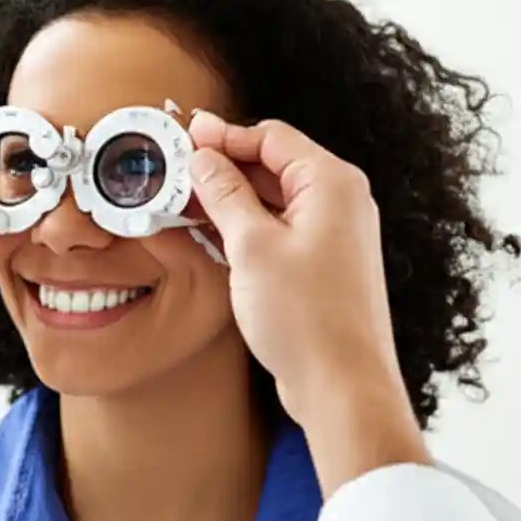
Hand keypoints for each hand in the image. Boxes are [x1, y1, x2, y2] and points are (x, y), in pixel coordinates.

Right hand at [187, 111, 429, 495]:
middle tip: (178, 169)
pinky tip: (210, 231)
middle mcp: (339, 203)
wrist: (342, 385)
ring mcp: (333, 234)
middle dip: (223, 165)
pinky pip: (278, 228)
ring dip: (229, 197)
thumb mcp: (251, 246)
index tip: (186, 137)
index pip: (271, 138)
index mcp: (331, 185)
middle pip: (272, 164)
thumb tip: (204, 159)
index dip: (224, 135)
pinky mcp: (322, 263)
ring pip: (272, 198)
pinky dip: (244, 225)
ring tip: (185, 200)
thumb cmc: (307, 318)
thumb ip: (225, 194)